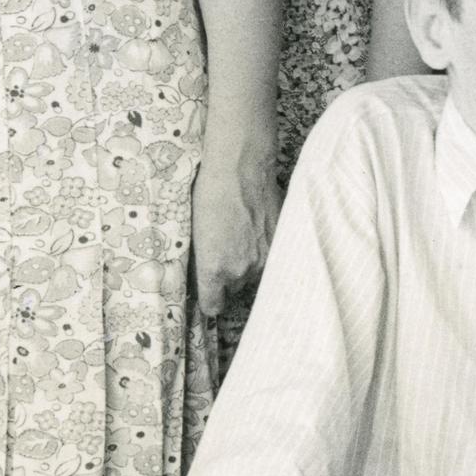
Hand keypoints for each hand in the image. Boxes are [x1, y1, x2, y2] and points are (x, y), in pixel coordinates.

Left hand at [191, 135, 277, 314]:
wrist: (241, 168)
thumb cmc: (210, 194)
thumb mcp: (195, 233)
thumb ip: (203, 262)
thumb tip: (205, 275)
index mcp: (213, 270)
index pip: (214, 307)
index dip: (211, 299)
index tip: (210, 291)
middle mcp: (240, 271)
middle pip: (234, 289)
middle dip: (229, 277)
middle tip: (225, 252)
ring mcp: (263, 259)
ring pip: (254, 275)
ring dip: (248, 265)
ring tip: (242, 238)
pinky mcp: (280, 245)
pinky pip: (271, 260)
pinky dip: (264, 251)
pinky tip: (256, 232)